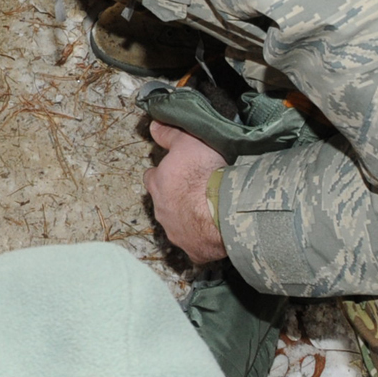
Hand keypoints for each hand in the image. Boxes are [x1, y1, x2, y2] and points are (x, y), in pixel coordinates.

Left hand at [145, 122, 228, 264]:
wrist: (224, 209)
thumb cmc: (205, 173)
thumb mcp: (187, 141)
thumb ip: (169, 134)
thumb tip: (154, 125)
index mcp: (158, 184)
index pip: (152, 177)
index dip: (163, 174)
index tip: (176, 172)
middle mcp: (162, 211)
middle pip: (164, 203)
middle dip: (176, 198)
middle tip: (195, 191)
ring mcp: (177, 233)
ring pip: (177, 226)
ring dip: (188, 219)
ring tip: (207, 211)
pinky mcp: (194, 251)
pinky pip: (195, 248)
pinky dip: (202, 242)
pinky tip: (213, 235)